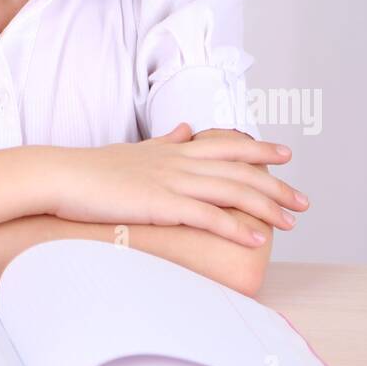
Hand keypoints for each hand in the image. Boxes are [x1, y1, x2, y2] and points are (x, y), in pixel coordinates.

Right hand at [49, 122, 308, 246]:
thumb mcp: (133, 149)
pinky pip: (208, 214)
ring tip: (291, 221)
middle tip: (303, 200)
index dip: (259, 149)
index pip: (227, 144)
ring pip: (232, 189)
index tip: (285, 155)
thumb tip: (186, 128)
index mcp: (173, 149)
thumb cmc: (92, 168)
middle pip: (240, 168)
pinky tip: (257, 237)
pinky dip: (236, 226)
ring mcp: (171, 180)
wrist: (62, 176)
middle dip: (276, 185)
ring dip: (267, 206)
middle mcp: (179, 160)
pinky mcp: (161, 203)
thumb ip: (164, 141)